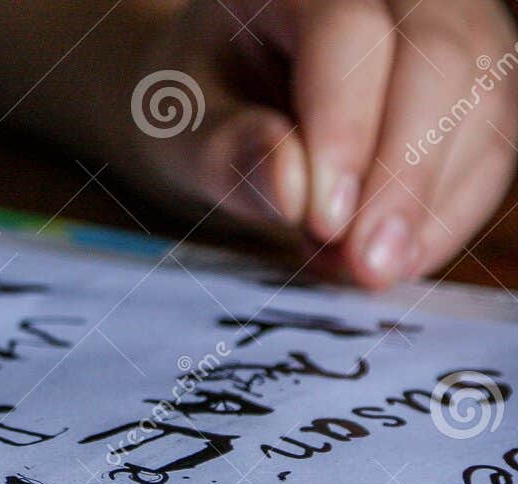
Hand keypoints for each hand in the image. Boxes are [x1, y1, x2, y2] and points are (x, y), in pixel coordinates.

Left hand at [127, 0, 517, 286]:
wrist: (220, 100)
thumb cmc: (198, 106)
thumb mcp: (180, 128)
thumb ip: (225, 153)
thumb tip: (293, 189)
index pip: (351, 38)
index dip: (346, 132)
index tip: (322, 221)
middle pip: (442, 60)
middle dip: (408, 175)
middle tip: (366, 266)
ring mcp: (451, 29)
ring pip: (485, 105)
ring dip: (434, 205)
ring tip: (367, 272)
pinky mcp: (475, 85)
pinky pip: (493, 147)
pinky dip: (449, 215)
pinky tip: (395, 260)